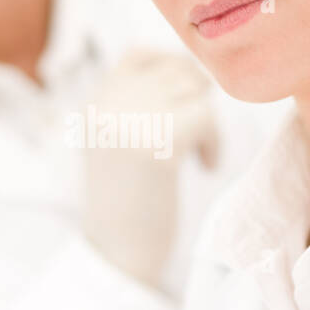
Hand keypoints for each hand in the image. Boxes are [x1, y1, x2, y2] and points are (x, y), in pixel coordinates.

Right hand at [81, 50, 218, 286]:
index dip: (173, 70)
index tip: (186, 103)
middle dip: (197, 98)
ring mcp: (130, 121)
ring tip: (198, 154)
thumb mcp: (116, 141)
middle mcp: (108, 103)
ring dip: (207, 119)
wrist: (117, 255)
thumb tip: (192, 69)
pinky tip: (204, 165)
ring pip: (195, 89)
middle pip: (176, 68)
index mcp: (95, 102)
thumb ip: (137, 104)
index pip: (140, 53)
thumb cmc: (128, 203)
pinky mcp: (157, 144)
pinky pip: (206, 116)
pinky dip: (214, 141)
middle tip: (197, 136)